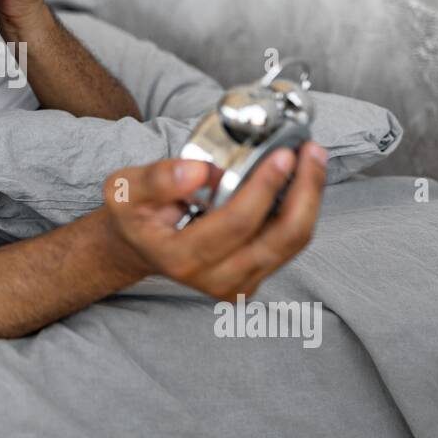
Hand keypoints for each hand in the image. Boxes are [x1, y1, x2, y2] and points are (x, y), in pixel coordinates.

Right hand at [102, 143, 327, 298]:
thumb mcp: (125, 190)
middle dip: (304, 192)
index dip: (264, 188)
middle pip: (280, 239)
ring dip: (310, 200)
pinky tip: (301, 181)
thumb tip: (201, 171)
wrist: (138, 246)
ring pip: (292, 243)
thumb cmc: (134, 216)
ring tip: (312, 161)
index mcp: (182, 258)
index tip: (281, 154)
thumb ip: (158, 179)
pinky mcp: (252, 278)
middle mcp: (215, 279)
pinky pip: (288, 245)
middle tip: (311, 153)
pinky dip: (301, 211)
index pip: (236, 223)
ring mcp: (237, 284)